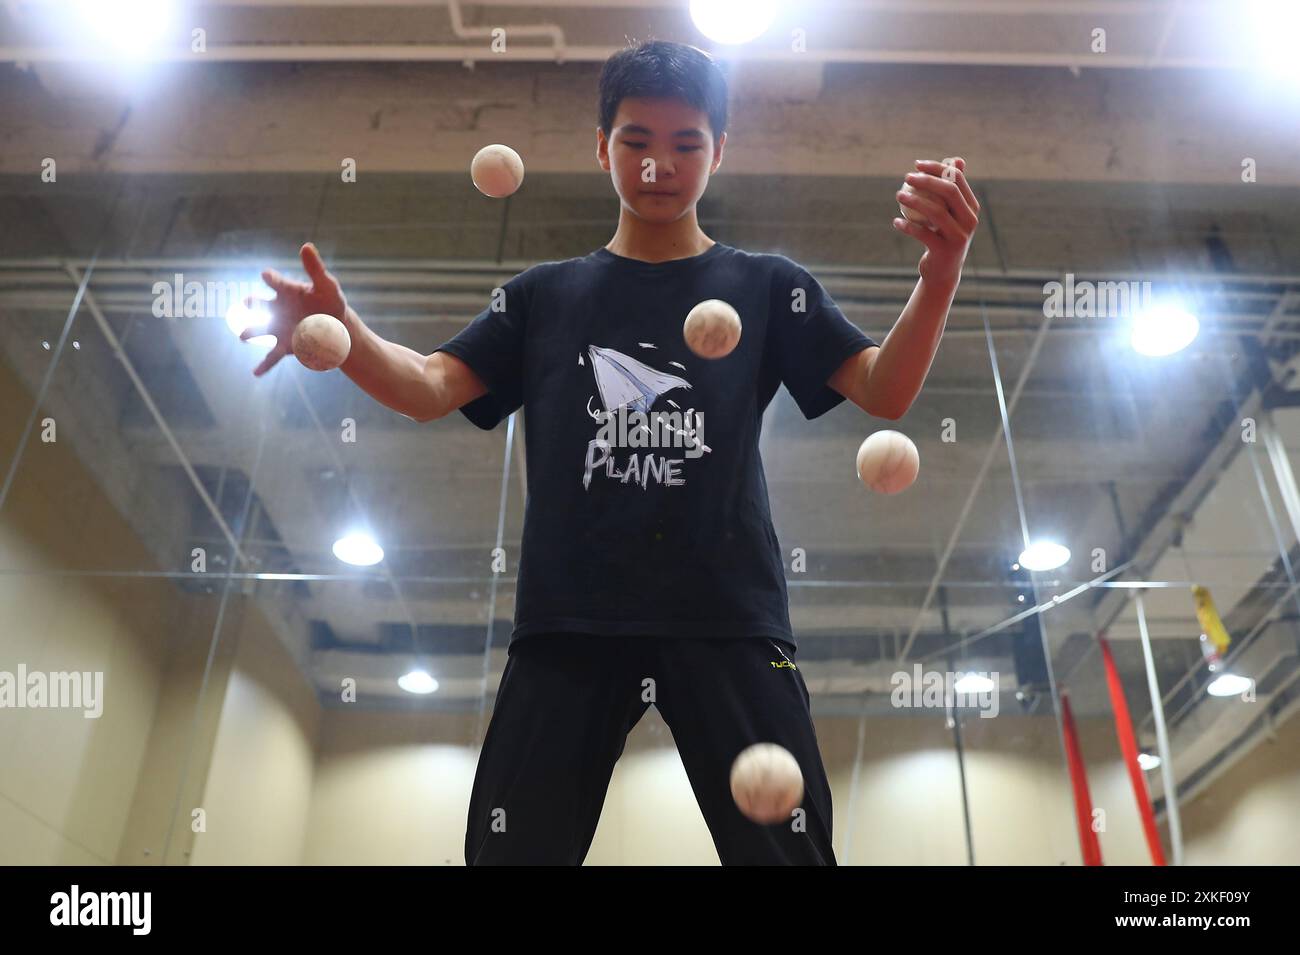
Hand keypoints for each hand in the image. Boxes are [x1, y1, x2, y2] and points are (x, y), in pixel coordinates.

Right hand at [241, 242, 347, 375]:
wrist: (337, 328)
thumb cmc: (331, 303)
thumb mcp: (326, 286)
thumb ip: (315, 268)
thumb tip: (306, 246)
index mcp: (287, 291)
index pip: (276, 282)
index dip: (271, 279)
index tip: (267, 277)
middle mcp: (278, 308)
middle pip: (260, 304)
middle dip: (253, 304)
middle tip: (246, 302)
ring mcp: (280, 327)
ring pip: (260, 330)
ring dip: (251, 332)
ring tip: (242, 336)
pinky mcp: (286, 346)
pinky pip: (272, 356)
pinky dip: (264, 365)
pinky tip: (255, 373)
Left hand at [893, 157, 979, 286]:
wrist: (943, 271)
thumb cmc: (943, 236)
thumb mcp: (951, 213)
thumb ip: (953, 188)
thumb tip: (955, 160)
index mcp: (972, 207)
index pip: (957, 179)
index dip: (936, 168)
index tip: (916, 165)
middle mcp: (970, 220)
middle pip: (949, 192)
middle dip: (926, 180)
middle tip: (906, 178)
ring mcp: (960, 236)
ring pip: (936, 212)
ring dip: (914, 201)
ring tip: (897, 196)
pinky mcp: (946, 250)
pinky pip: (923, 234)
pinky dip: (907, 226)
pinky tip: (896, 221)